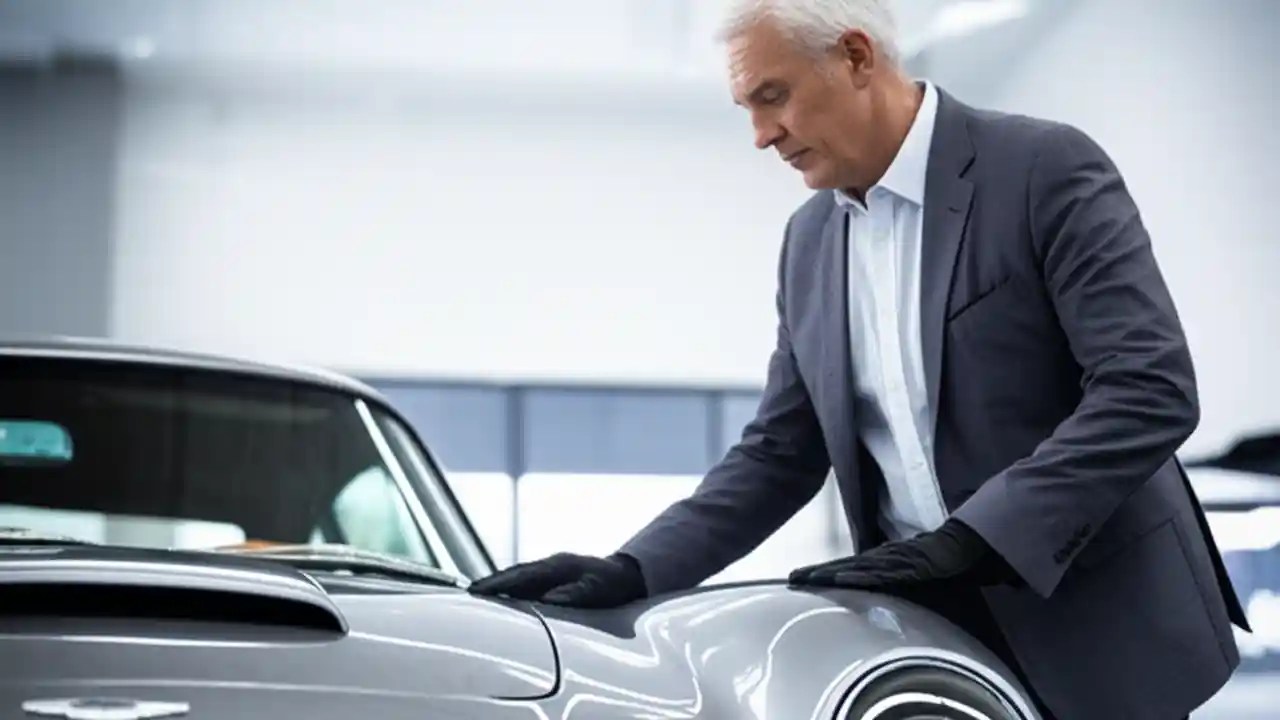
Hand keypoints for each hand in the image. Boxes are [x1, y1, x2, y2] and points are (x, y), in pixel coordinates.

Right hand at [468, 552, 646, 607]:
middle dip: (490, 584)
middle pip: (514, 575)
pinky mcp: (553, 578)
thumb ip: (575, 595)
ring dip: (498, 587)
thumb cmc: (613, 585)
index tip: (476, 591)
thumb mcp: (598, 590)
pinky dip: (511, 590)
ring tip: (476, 598)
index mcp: (557, 566)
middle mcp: (550, 565)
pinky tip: (501, 601)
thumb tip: (548, 600)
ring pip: (518, 578)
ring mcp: (551, 570)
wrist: (628, 575)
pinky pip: (526, 584)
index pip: (521, 576)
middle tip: (466, 594)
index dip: (498, 584)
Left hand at [788, 518, 1015, 591]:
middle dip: (816, 573)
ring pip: (854, 568)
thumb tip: (886, 609)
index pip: (848, 570)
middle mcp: (884, 559)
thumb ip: (900, 593)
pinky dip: (858, 574)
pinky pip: (879, 572)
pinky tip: (838, 577)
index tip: (800, 579)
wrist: (971, 548)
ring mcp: (895, 559)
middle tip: (790, 578)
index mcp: (884, 564)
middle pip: (843, 566)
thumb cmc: (946, 568)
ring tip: (803, 578)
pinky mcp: (908, 563)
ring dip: (828, 573)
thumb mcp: (917, 585)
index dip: (824, 573)